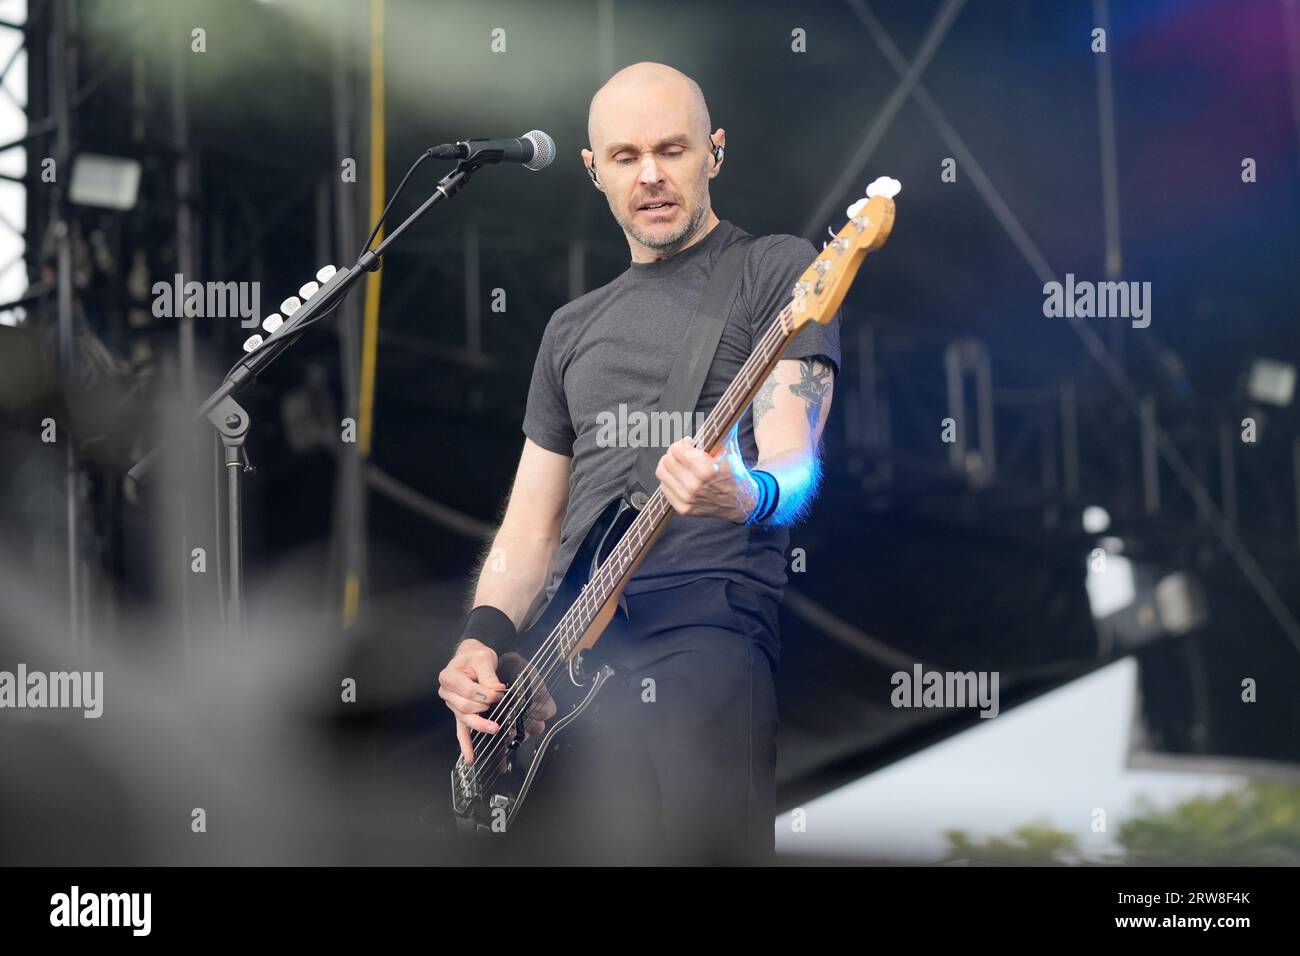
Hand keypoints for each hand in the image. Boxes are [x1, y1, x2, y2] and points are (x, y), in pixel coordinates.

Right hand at [437, 639, 555, 765]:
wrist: (469, 657)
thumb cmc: (474, 657)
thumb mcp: (483, 658)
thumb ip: (489, 676)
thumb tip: (498, 691)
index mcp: (449, 676)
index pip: (468, 691)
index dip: (486, 694)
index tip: (499, 692)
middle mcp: (447, 692)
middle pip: (466, 707)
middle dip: (485, 707)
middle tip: (499, 702)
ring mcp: (452, 704)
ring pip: (465, 719)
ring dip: (480, 725)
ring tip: (495, 728)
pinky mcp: (459, 712)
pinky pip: (460, 730)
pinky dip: (465, 744)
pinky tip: (470, 756)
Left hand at [655, 429, 758, 522]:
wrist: (742, 501)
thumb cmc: (734, 472)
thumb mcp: (730, 448)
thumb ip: (723, 429)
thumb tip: (727, 408)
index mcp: (706, 470)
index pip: (677, 450)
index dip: (683, 443)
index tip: (690, 444)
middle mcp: (695, 487)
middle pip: (668, 460)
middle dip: (675, 452)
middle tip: (685, 452)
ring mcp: (688, 500)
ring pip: (662, 474)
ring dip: (669, 465)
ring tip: (680, 463)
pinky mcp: (683, 509)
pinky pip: (664, 488)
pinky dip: (670, 479)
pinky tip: (681, 476)